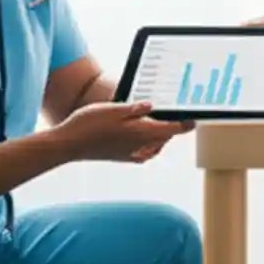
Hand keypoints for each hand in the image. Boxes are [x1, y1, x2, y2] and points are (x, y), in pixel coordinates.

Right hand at [53, 101, 192, 163]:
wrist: (68, 145)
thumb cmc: (89, 124)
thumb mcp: (114, 109)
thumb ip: (137, 108)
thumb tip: (153, 106)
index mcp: (143, 133)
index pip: (174, 129)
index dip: (186, 123)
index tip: (195, 118)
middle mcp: (141, 146)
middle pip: (166, 137)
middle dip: (174, 126)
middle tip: (179, 114)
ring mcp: (132, 154)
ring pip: (156, 144)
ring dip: (161, 134)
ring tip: (161, 121)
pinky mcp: (123, 157)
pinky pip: (145, 150)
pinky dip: (149, 141)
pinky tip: (142, 134)